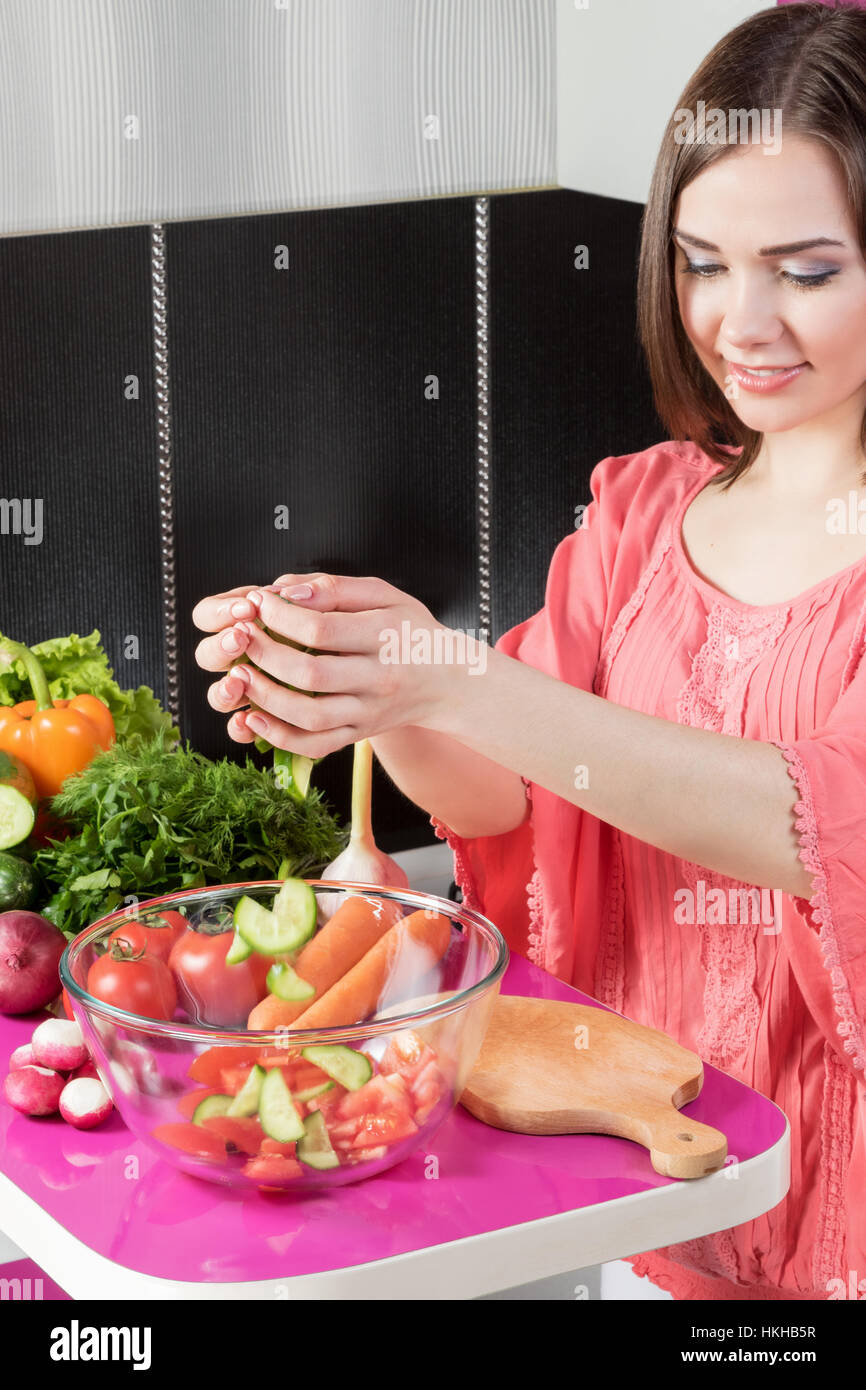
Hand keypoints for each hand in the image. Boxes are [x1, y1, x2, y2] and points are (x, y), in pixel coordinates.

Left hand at [191, 572, 467, 756]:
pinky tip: (253, 718)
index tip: (257, 603)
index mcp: (385, 637)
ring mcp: (368, 713)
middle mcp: (379, 680)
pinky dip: (279, 736)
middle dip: (264, 654)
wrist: (448, 681)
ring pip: (309, 715)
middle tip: (240, 636)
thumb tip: (286, 592)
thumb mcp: (385, 595)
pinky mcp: (359, 735)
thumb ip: (336, 588)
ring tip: (238, 674)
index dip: (280, 617)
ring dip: (264, 696)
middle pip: (310, 674)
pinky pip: (315, 745)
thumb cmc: (410, 630)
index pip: (322, 630)